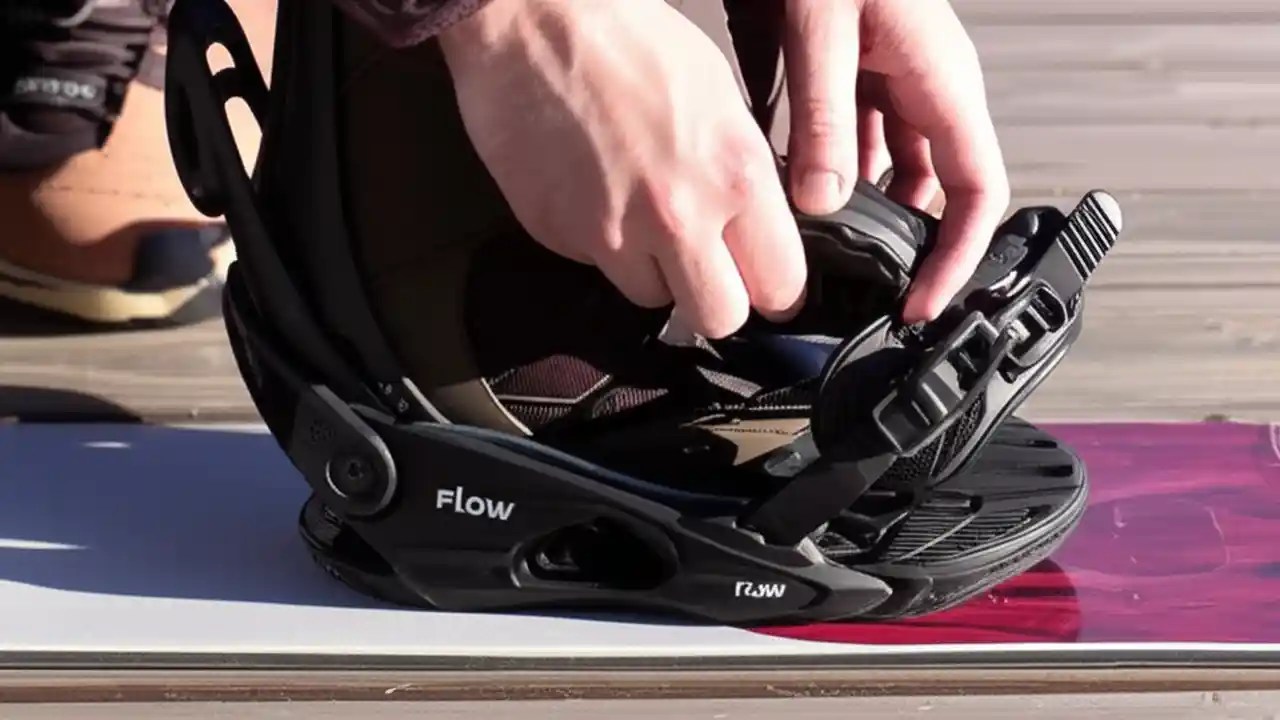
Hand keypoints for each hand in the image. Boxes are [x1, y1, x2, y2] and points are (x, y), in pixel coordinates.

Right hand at [437, 0, 806, 338]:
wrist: (534, 22)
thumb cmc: (630, 41)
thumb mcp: (722, 98)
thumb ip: (745, 177)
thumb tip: (760, 229)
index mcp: (734, 177)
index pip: (781, 285)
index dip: (776, 288)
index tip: (768, 283)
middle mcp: (678, 218)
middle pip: (719, 319)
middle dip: (718, 299)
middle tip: (707, 267)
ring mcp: (613, 235)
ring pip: (653, 299)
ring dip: (655, 273)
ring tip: (641, 215)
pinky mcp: (560, 238)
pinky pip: (598, 269)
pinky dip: (603, 246)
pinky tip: (597, 195)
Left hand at [782, 0, 1010, 322]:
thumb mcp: (822, 28)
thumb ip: (824, 117)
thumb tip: (824, 201)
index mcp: (939, 79)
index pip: (976, 191)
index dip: (957, 256)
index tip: (923, 303)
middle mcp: (919, 85)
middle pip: (929, 188)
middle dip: (900, 240)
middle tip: (859, 288)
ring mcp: (882, 79)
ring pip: (883, 168)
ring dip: (854, 208)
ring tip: (816, 249)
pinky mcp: (844, 72)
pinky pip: (846, 138)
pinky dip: (823, 170)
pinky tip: (786, 190)